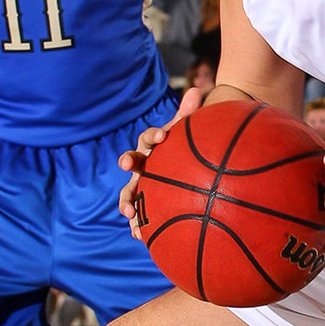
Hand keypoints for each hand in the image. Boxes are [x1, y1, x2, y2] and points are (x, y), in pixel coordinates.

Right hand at [118, 87, 202, 237]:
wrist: (185, 166)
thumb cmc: (185, 147)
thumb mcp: (189, 131)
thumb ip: (189, 114)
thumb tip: (197, 89)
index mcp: (154, 146)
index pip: (150, 137)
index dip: (154, 135)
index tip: (162, 136)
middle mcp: (144, 164)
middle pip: (134, 162)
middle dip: (129, 162)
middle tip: (127, 163)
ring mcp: (142, 184)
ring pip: (131, 191)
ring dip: (127, 200)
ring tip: (128, 213)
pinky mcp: (145, 203)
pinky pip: (139, 214)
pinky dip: (137, 224)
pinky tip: (139, 236)